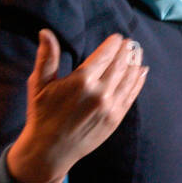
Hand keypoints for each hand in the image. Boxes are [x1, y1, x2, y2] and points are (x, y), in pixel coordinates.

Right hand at [7, 30, 147, 182]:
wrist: (50, 150)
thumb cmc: (42, 114)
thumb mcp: (39, 84)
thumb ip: (47, 57)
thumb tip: (45, 31)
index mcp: (81, 80)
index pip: (105, 55)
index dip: (114, 44)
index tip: (118, 38)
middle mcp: (99, 92)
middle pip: (120, 64)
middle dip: (127, 51)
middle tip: (131, 42)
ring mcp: (110, 106)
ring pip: (128, 78)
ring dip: (135, 63)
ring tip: (137, 52)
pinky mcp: (115, 118)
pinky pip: (131, 95)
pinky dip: (138, 81)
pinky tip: (141, 72)